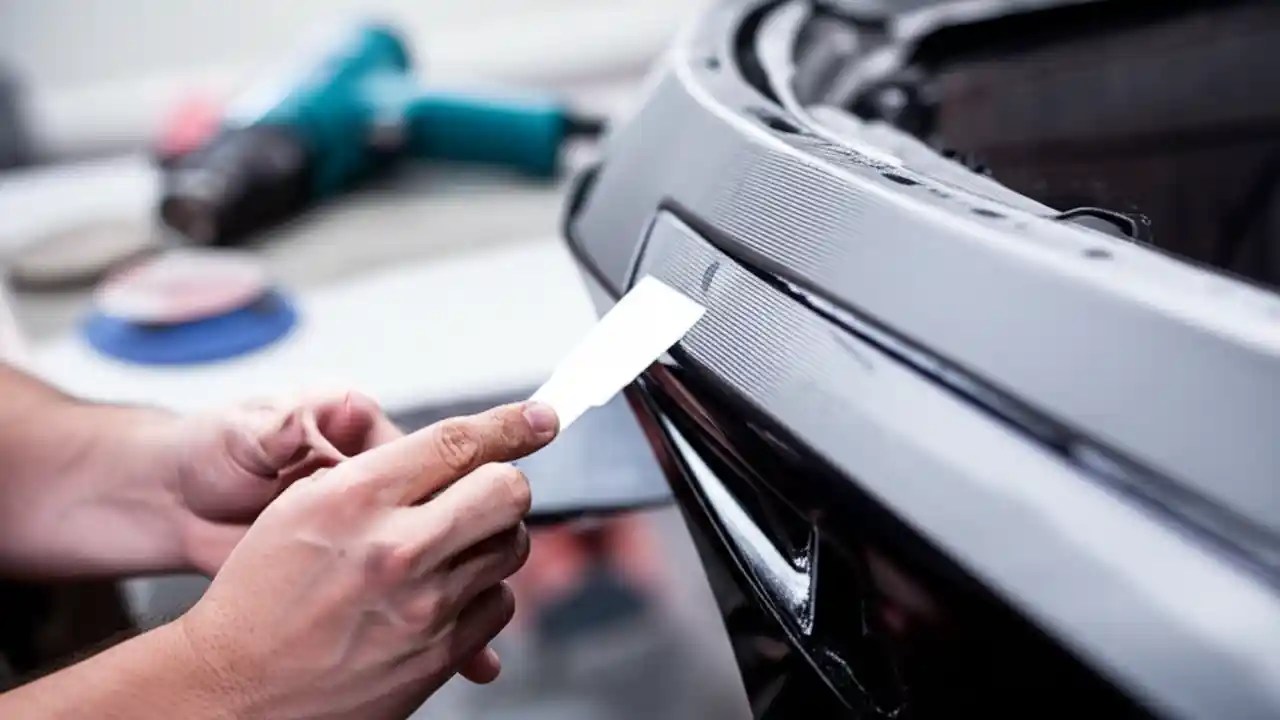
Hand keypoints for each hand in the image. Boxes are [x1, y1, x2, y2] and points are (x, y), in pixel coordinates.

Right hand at [174, 402, 558, 718]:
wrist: (234, 689)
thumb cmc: (260, 595)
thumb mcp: (299, 506)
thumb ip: (375, 473)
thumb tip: (448, 451)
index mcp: (355, 499)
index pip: (457, 443)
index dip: (511, 424)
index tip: (541, 418)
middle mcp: (396, 548)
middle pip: (507, 490)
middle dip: (503, 484)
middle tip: (483, 494)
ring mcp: (424, 606)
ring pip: (511, 545)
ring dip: (492, 539)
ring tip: (450, 548)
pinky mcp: (440, 653)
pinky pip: (500, 603)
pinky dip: (482, 595)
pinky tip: (442, 597)